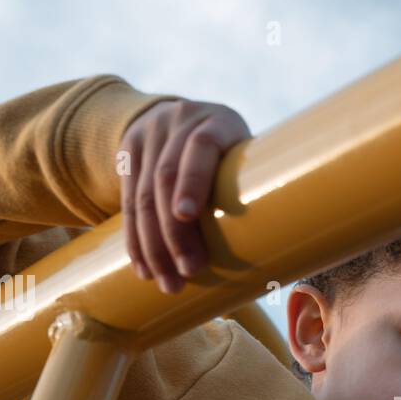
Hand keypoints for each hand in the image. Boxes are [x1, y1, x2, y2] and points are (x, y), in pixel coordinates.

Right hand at [118, 99, 251, 294]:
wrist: (182, 117)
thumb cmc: (233, 156)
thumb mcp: (245, 157)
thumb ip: (252, 189)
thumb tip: (275, 262)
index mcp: (219, 120)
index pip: (201, 145)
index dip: (193, 181)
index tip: (187, 216)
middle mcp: (180, 120)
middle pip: (165, 177)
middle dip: (174, 232)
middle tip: (188, 271)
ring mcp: (150, 133)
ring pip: (141, 195)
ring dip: (153, 246)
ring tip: (167, 282)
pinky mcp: (127, 150)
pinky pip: (125, 201)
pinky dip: (135, 240)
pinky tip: (144, 267)